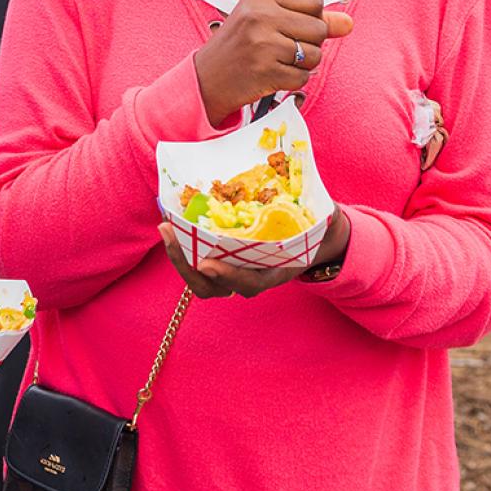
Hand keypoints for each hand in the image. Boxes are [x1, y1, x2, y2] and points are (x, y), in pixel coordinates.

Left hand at [157, 209, 350, 299]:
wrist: (315, 237)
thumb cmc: (317, 223)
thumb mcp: (323, 217)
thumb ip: (323, 214)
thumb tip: (325, 202)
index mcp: (276, 272)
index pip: (249, 284)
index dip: (229, 276)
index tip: (209, 263)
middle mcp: (252, 278)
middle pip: (212, 288)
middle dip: (188, 266)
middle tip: (170, 234)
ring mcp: (234, 274)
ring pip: (200, 281)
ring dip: (180, 258)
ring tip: (165, 228)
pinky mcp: (223, 262)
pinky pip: (198, 263)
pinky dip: (184, 248)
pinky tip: (171, 224)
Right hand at [193, 0, 354, 126]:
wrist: (206, 79)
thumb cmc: (239, 47)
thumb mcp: (268, 22)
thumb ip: (310, 19)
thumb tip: (348, 23)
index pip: (314, 1)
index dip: (312, 18)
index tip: (294, 27)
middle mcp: (260, 16)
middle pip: (319, 29)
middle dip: (310, 44)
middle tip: (285, 49)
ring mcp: (262, 44)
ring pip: (314, 55)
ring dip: (303, 65)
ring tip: (278, 62)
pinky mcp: (265, 71)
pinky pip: (302, 78)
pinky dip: (293, 81)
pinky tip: (273, 76)